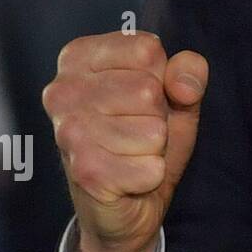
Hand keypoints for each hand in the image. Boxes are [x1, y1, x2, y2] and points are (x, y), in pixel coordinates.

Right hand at [42, 32, 207, 251]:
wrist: (127, 201)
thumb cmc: (144, 135)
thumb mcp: (176, 92)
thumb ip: (188, 70)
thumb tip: (184, 86)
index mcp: (79, 57)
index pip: (147, 49)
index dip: (161, 77)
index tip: (142, 97)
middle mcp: (62, 90)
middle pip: (149, 90)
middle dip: (158, 116)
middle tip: (137, 131)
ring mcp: (68, 132)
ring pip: (153, 129)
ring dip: (154, 147)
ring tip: (132, 153)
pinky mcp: (84, 172)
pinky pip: (150, 166)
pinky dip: (152, 175)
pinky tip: (130, 178)